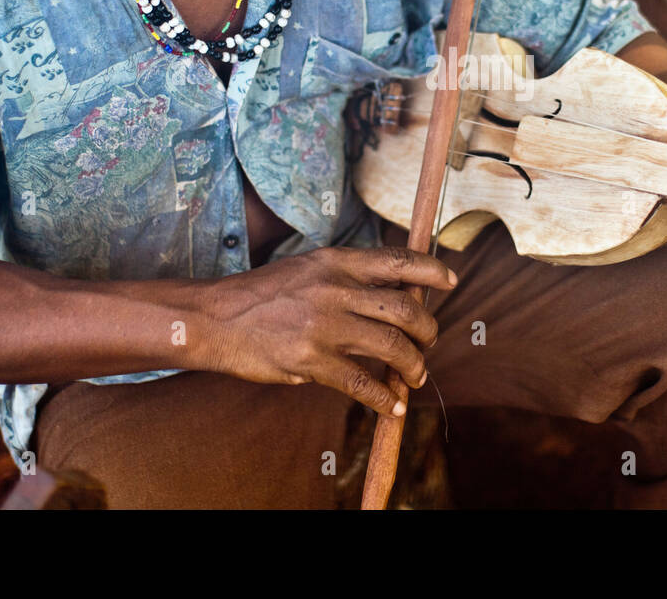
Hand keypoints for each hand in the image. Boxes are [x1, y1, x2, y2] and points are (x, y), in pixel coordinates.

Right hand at [202, 246, 456, 416]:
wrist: (214, 318)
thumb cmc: (263, 295)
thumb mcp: (308, 269)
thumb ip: (347, 278)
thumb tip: (393, 297)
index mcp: (336, 262)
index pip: (397, 260)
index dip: (431, 270)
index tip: (451, 280)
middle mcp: (334, 289)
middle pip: (405, 309)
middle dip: (428, 329)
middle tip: (429, 341)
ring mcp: (324, 326)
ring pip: (392, 346)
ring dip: (413, 365)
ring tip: (414, 376)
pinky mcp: (311, 361)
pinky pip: (361, 383)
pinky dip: (382, 399)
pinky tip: (389, 406)